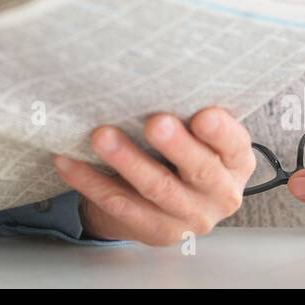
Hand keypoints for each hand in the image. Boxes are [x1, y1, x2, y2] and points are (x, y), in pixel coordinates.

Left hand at [53, 107, 255, 245]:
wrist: (168, 204)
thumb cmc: (183, 154)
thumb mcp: (199, 135)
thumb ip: (189, 113)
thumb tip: (154, 73)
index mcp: (235, 162)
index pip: (234, 146)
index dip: (221, 132)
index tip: (203, 115)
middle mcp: (219, 193)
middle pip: (198, 170)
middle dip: (176, 145)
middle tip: (155, 122)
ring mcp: (188, 217)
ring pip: (156, 189)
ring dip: (127, 161)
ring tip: (102, 136)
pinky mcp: (155, 231)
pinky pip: (119, 204)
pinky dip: (91, 181)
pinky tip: (69, 161)